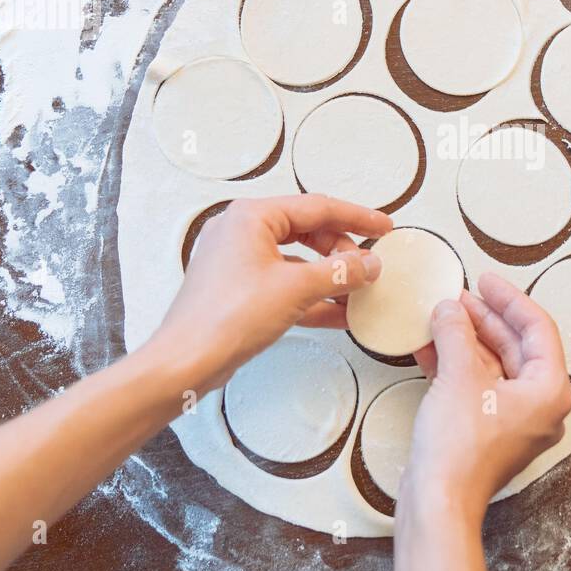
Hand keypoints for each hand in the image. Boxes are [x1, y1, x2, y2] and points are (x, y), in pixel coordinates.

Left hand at [151, 194, 391, 394]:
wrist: (186, 362)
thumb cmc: (226, 317)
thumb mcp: (295, 288)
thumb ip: (339, 272)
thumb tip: (369, 264)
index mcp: (251, 217)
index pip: (317, 207)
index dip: (357, 217)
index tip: (384, 226)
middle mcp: (242, 232)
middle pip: (308, 231)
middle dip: (342, 251)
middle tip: (369, 267)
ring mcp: (238, 262)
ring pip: (297, 260)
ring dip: (329, 276)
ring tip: (359, 290)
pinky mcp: (239, 290)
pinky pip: (285, 284)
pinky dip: (311, 296)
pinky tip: (339, 312)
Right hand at [401, 272, 570, 534]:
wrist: (438, 500)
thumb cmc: (459, 445)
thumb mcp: (458, 375)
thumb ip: (456, 332)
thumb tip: (449, 308)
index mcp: (550, 390)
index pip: (538, 329)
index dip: (510, 299)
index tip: (485, 281)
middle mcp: (540, 405)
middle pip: (516, 346)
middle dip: (484, 318)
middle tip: (457, 296)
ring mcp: (514, 419)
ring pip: (493, 365)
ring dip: (466, 339)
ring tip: (439, 316)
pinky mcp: (488, 430)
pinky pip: (477, 385)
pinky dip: (456, 364)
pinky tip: (429, 346)